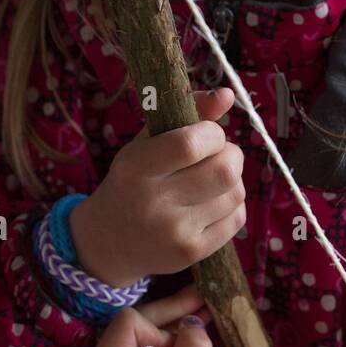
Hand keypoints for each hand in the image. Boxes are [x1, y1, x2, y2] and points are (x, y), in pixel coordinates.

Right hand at [69, 86, 245, 287]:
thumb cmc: (133, 180)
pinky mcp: (191, 252)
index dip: (213, 133)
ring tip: (212, 180)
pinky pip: (237, 219)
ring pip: (235, 193)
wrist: (108, 241)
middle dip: (231, 154)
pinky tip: (212, 203)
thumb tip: (227, 93)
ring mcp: (174, 232)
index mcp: (136, 167)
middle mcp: (153, 202)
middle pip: (224, 170)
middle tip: (219, 155)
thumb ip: (186, 113)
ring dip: (233, 180)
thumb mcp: (146, 143)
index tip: (208, 134)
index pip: (190, 143)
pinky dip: (232, 205)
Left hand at [72, 283, 215, 346]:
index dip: (160, 329)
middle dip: (172, 313)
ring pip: (143, 335)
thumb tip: (196, 320)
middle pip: (136, 323)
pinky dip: (171, 343)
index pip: (130, 323)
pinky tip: (195, 335)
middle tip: (206, 296)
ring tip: (207, 310)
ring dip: (174, 326)